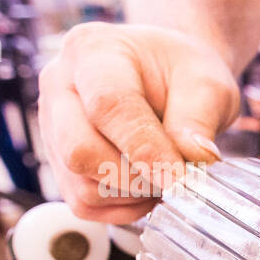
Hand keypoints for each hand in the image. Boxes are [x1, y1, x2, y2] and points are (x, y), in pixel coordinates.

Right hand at [37, 22, 240, 222]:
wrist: (167, 75)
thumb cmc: (183, 73)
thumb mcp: (206, 84)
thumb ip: (198, 119)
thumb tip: (195, 159)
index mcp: (93, 51)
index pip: (108, 106)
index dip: (146, 149)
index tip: (180, 177)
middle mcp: (60, 86)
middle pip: (79, 151)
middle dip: (136, 177)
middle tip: (178, 177)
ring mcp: (53, 127)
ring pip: (81, 186)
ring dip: (133, 195)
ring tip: (167, 177)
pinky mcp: (59, 162)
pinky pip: (83, 204)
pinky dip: (122, 208)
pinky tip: (150, 189)